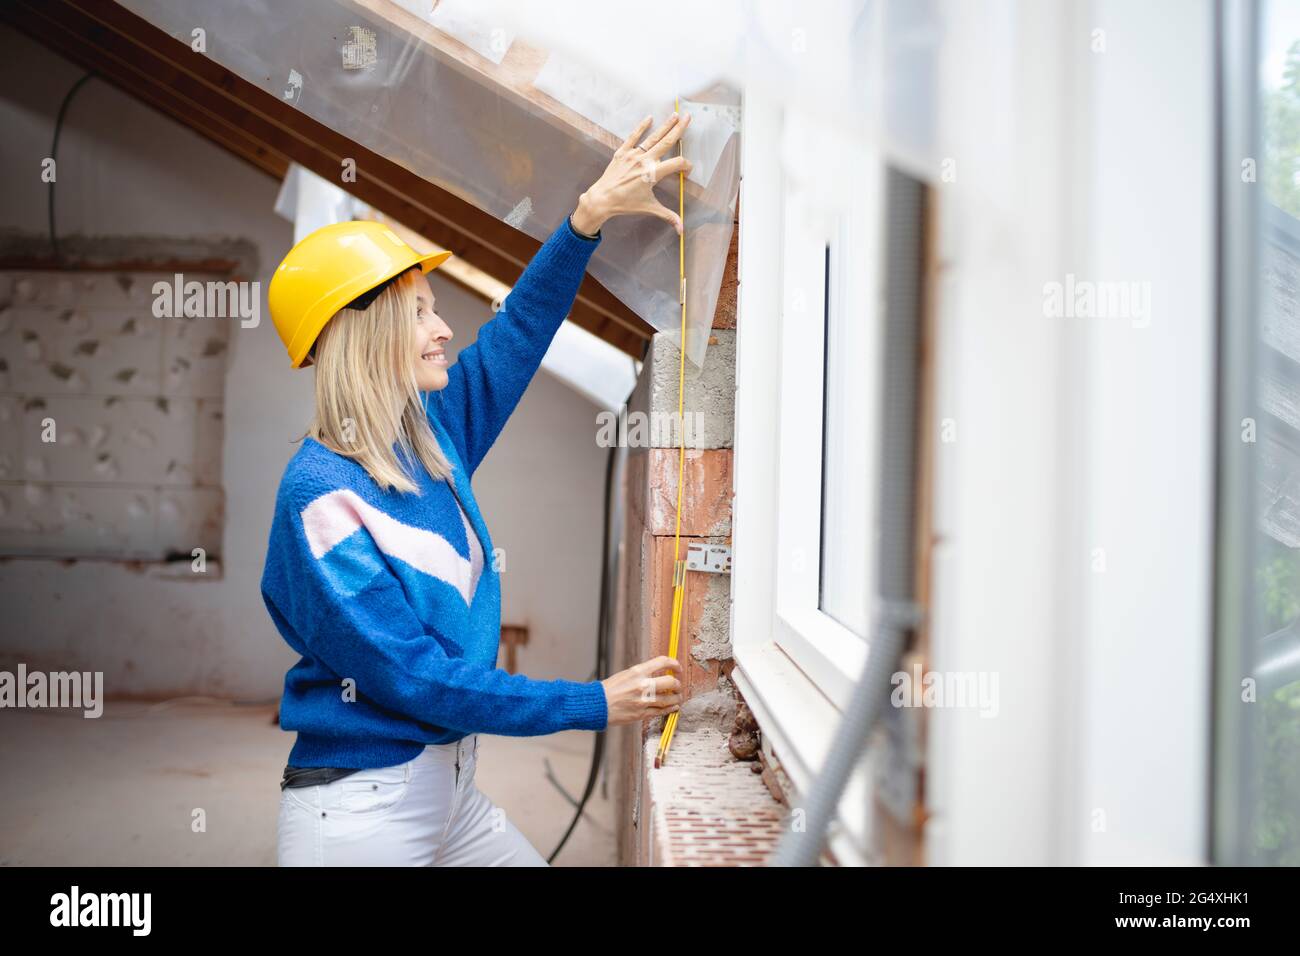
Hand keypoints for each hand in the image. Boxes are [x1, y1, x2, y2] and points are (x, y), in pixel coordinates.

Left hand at [571, 112, 692, 235]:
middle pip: (666, 142)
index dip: (686, 166)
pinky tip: (648, 118)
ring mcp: (633, 155)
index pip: (677, 164)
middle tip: (688, 118)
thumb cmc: (625, 204)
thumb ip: (668, 216)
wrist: (602, 199)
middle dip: (679, 130)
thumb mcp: (649, 208)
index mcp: (653, 174)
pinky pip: (633, 137)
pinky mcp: (622, 153)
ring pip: (653, 137)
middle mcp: (644, 161)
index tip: (687, 171)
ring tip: (675, 115)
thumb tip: (681, 230)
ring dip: (665, 126)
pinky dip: (641, 127)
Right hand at [600, 655, 682, 725]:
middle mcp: (643, 685)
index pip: (663, 662)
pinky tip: (673, 707)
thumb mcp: (626, 674)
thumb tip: (658, 673)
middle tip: (678, 685)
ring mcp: (643, 700)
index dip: (674, 664)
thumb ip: (643, 673)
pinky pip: (662, 711)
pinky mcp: (642, 714)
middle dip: (678, 684)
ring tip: (677, 697)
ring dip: (676, 698)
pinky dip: (670, 709)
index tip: (677, 668)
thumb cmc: (610, 689)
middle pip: (671, 682)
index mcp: (638, 672)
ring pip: (669, 699)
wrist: (598, 704)